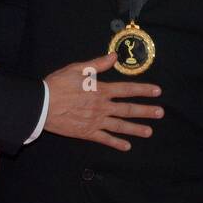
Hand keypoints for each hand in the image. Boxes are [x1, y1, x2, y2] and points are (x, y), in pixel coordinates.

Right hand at [43, 52, 162, 147]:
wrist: (42, 105)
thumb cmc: (58, 84)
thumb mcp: (77, 69)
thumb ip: (98, 64)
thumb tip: (114, 56)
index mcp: (101, 90)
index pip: (127, 89)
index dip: (143, 90)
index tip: (157, 91)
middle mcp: (102, 107)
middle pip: (128, 109)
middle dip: (146, 111)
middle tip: (160, 113)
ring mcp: (95, 121)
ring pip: (120, 126)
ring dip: (136, 128)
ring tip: (149, 132)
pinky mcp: (87, 132)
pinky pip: (105, 138)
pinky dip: (116, 143)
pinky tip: (126, 146)